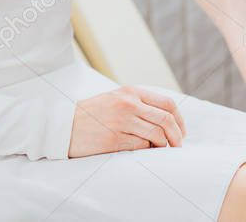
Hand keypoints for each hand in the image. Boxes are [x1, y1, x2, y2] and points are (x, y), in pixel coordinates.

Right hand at [68, 86, 186, 157]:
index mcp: (131, 92)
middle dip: (177, 136)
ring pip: (156, 135)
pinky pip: (141, 147)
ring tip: (160, 150)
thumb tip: (168, 120)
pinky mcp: (113, 140)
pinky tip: (144, 153)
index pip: (167, 104)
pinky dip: (147, 151)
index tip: (181, 132)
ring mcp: (121, 122)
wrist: (63, 125)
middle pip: (166, 120)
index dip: (180, 120)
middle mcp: (128, 104)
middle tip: (178, 146)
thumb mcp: (116, 99)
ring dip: (162, 146)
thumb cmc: (92, 114)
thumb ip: (139, 104)